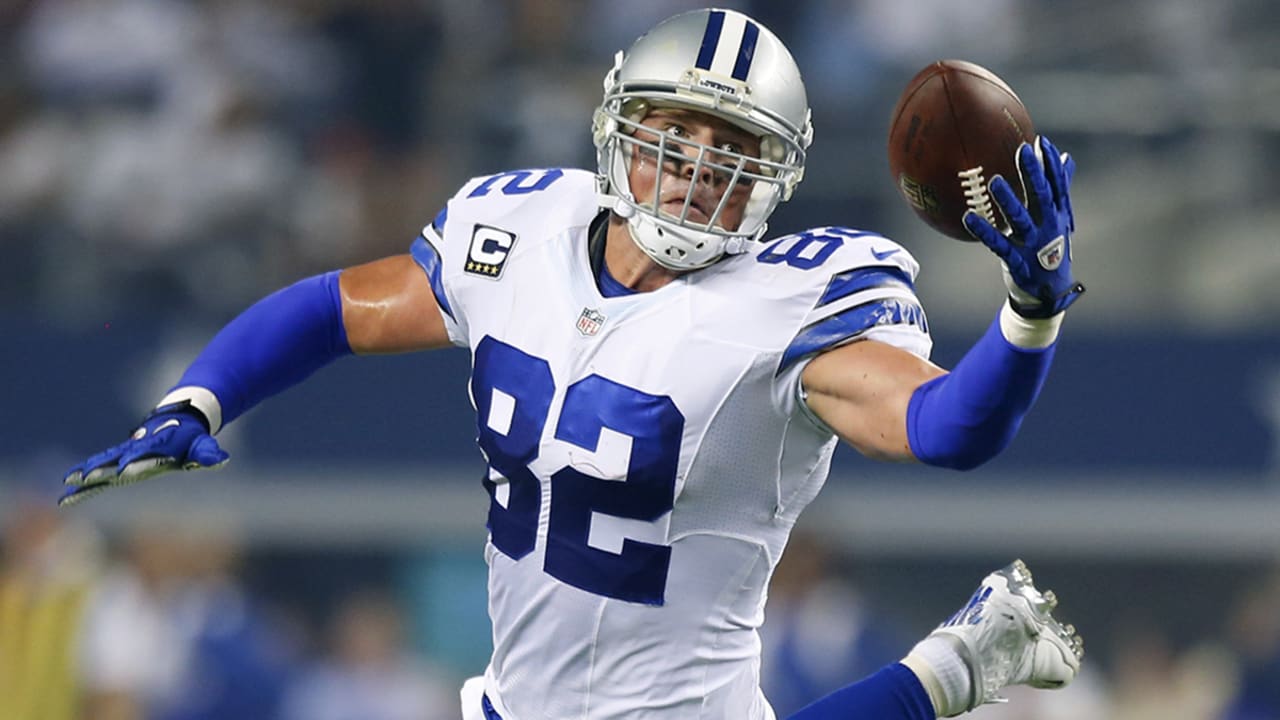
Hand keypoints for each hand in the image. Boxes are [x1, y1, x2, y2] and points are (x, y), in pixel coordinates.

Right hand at [60, 403, 228, 506]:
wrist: (178, 418)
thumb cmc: (191, 437)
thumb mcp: (202, 444)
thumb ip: (208, 452)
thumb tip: (221, 458)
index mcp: (158, 447)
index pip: (146, 456)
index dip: (136, 462)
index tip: (123, 470)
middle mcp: (138, 449)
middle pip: (117, 459)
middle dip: (102, 468)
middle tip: (85, 477)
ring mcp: (126, 452)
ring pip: (103, 463)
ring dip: (86, 472)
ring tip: (67, 483)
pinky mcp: (119, 457)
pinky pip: (100, 468)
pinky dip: (85, 477)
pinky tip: (66, 491)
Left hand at [963, 135, 1083, 317]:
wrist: (1050, 292)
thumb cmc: (1050, 249)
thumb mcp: (1058, 218)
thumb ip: (1060, 187)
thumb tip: (1066, 158)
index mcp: (1056, 215)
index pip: (1056, 185)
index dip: (1050, 164)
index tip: (1042, 141)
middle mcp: (1047, 226)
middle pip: (1040, 196)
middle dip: (1032, 173)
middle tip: (1023, 151)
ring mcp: (1033, 245)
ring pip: (1020, 219)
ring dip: (1008, 200)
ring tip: (994, 181)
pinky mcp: (1018, 261)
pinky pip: (998, 244)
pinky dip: (984, 231)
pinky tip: (969, 218)